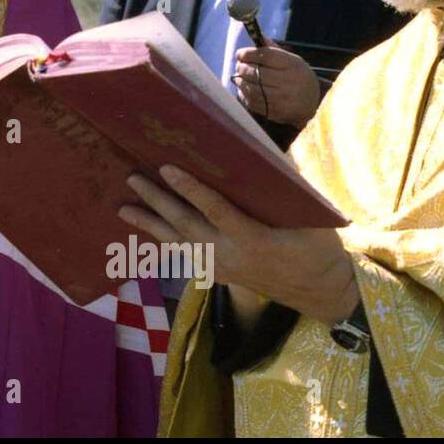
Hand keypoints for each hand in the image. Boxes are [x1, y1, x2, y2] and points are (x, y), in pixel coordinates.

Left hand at [118, 164, 358, 324]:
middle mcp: (230, 256)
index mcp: (254, 239)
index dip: (190, 189)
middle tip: (133, 178)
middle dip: (157, 201)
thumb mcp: (310, 218)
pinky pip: (185, 255)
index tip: (167, 168)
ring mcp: (221, 268)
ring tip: (122, 208)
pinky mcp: (218, 275)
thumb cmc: (317, 248)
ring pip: (178, 243)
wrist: (320, 292)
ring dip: (150, 223)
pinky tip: (146, 229)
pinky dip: (164, 241)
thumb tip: (261, 152)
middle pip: (186, 225)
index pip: (215, 210)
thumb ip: (284, 187)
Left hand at [233, 45, 321, 127]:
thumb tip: (258, 36)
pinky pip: (251, 101)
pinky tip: (245, 88)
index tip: (240, 54)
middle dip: (242, 67)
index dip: (248, 53)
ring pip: (250, 88)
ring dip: (240, 80)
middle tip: (239, 65)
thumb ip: (273, 49)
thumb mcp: (292, 60)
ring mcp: (280, 99)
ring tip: (240, 76)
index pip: (266, 56)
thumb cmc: (299, 78)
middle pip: (255, 72)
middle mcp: (287, 82)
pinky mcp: (273, 112)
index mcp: (293, 65)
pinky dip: (243, 93)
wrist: (312, 104)